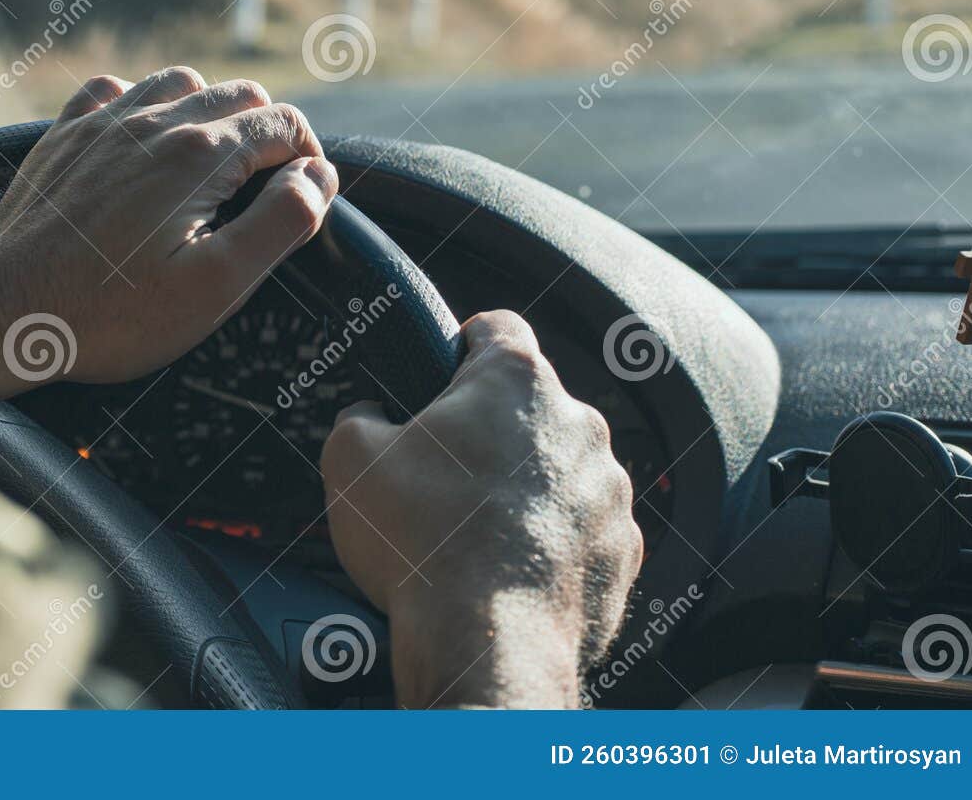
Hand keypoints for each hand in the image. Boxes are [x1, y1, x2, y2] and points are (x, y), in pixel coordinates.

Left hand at [0, 67, 338, 434]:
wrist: (0, 315)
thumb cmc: (110, 315)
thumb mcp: (215, 287)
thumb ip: (280, 223)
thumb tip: (316, 176)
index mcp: (200, 156)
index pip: (284, 125)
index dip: (310, 159)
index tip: (305, 200)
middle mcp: (153, 122)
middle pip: (239, 96)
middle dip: (268, 135)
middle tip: (266, 191)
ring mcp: (102, 123)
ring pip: (180, 83)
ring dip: (210, 113)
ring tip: (212, 167)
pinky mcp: (62, 137)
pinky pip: (114, 91)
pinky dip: (143, 106)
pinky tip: (142, 145)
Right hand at [320, 310, 641, 708]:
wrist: (486, 645)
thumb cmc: (422, 543)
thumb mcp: (348, 457)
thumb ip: (360, 414)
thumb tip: (372, 416)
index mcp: (516, 382)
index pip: (495, 326)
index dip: (460, 347)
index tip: (440, 379)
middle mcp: (578, 424)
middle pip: (528, 406)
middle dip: (489, 432)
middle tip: (441, 475)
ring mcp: (608, 490)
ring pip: (559, 469)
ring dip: (524, 488)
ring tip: (473, 533)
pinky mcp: (623, 550)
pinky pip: (582, 528)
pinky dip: (551, 542)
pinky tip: (507, 570)